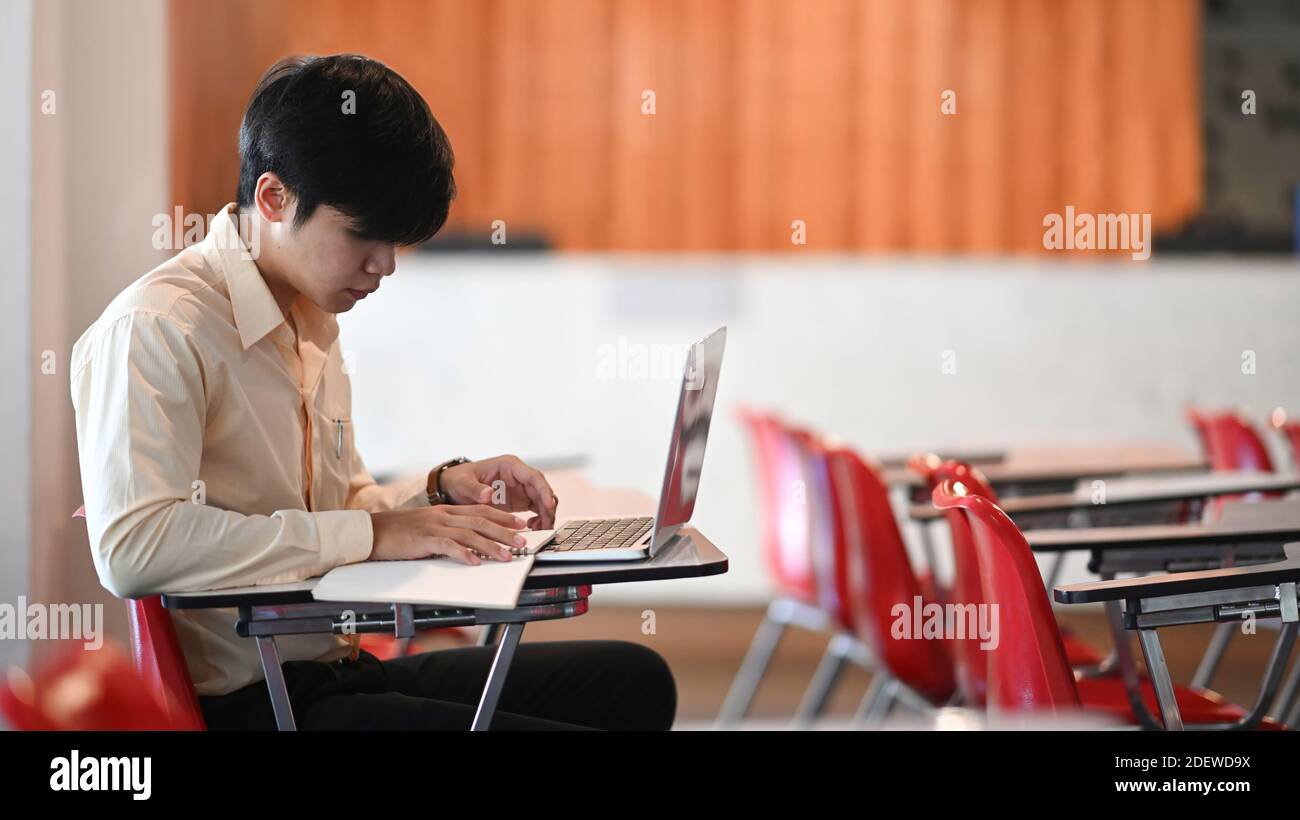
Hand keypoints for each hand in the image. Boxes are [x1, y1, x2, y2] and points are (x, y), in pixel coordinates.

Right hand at [368, 505, 528, 564]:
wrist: (372, 531)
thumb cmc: (399, 532)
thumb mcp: (428, 526)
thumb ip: (448, 531)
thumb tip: (470, 543)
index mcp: (446, 510)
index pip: (481, 511)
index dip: (503, 516)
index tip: (520, 523)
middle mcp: (443, 515)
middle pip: (480, 521)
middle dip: (504, 530)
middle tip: (522, 540)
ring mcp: (434, 526)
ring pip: (469, 533)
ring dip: (490, 545)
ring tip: (506, 555)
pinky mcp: (423, 539)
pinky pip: (447, 545)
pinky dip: (463, 554)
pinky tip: (475, 562)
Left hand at [438, 455, 558, 529]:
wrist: (454, 488)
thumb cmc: (459, 479)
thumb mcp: (463, 483)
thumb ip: (475, 488)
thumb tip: (488, 493)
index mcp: (509, 466)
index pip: (533, 477)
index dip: (543, 490)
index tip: (548, 505)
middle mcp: (519, 476)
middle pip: (542, 490)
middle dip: (547, 507)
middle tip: (547, 524)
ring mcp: (521, 488)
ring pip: (542, 500)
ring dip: (545, 515)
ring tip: (540, 529)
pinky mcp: (520, 500)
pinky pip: (536, 509)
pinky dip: (538, 519)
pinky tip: (532, 528)